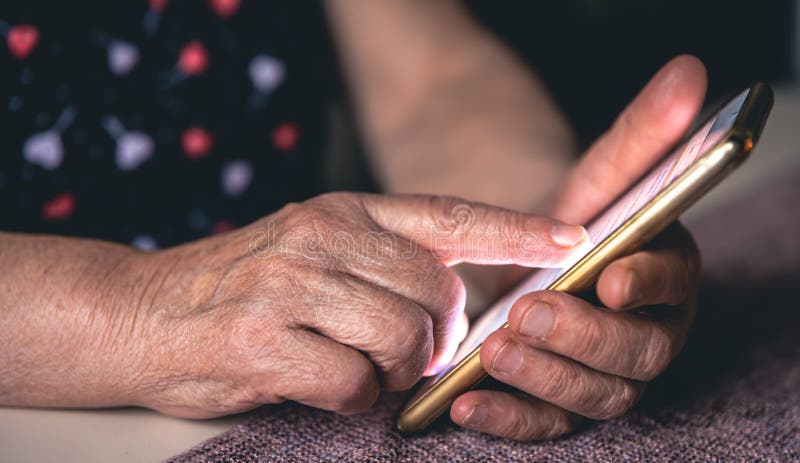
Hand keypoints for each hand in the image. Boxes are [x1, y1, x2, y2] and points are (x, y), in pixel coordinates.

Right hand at [117, 193, 587, 417]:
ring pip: (401, 339)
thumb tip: (457, 301)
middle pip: (437, 294)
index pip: (449, 216)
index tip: (572, 239)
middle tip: (404, 353)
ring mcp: (291, 285)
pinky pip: (353, 383)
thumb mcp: (312, 249)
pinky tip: (323, 387)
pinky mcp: (263, 340)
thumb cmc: (240, 288)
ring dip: (392, 370)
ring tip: (359, 369)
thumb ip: (381, 264)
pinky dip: (353, 399)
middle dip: (435, 337)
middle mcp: (322, 237)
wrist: (142, 312)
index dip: (515, 229)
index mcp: (343, 212)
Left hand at [450, 55, 705, 438]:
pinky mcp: (560, 403)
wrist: (526, 257)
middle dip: (584, 337)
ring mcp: (604, 375)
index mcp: (666, 275)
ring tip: (493, 351)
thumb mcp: (593, 175)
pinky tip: (466, 406)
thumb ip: (639, 134)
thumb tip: (689, 72)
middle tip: (529, 313)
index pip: (674, 285)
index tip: (608, 277)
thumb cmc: (568, 218)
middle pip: (636, 354)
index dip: (647, 283)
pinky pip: (545, 425)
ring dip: (546, 379)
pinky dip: (509, 420)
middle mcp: (647, 333)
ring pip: (594, 396)